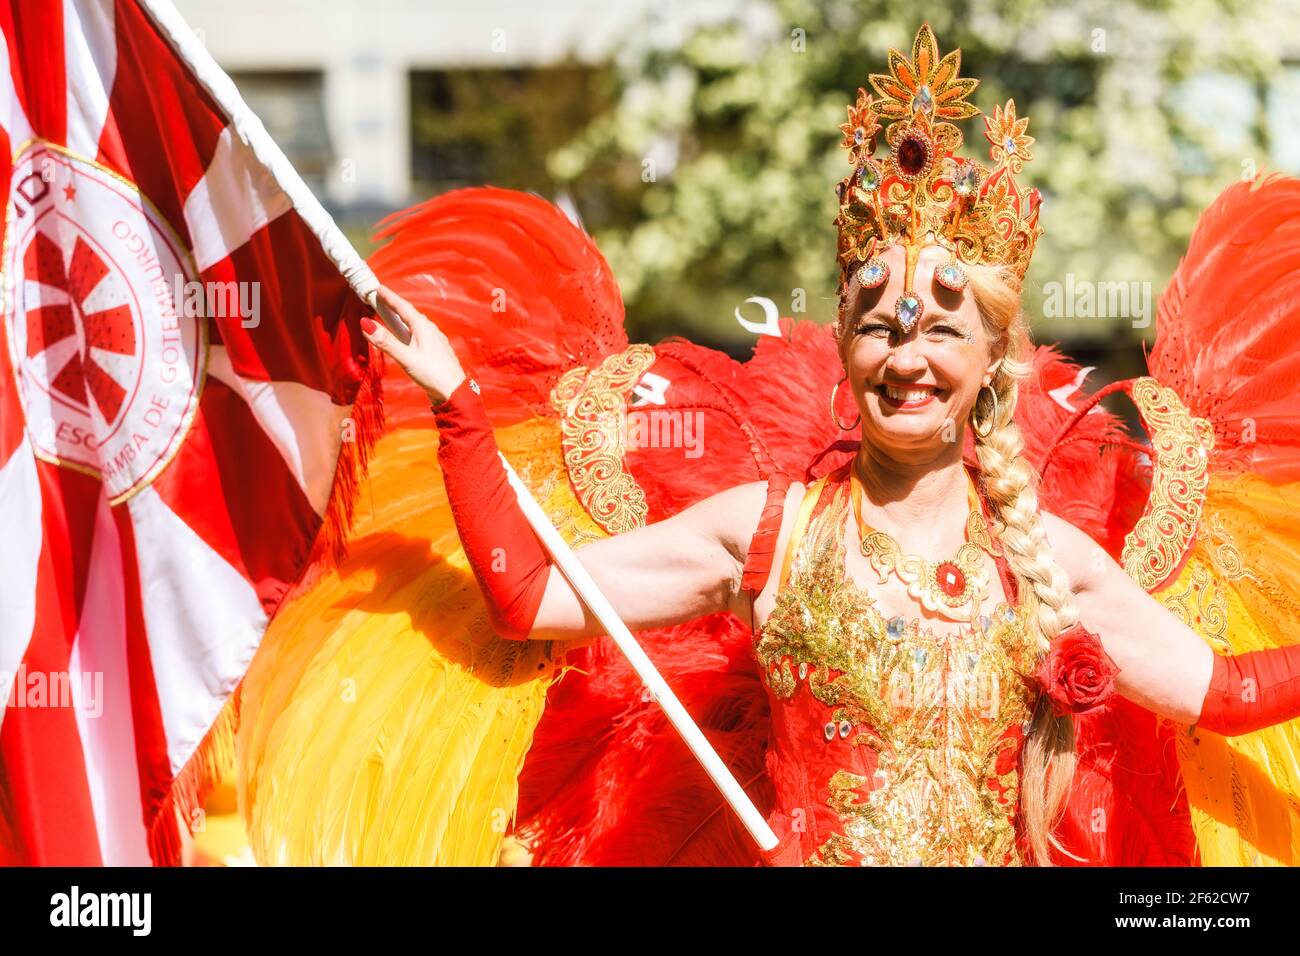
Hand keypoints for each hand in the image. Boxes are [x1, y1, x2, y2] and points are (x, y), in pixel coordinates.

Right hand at [361, 285, 465, 403]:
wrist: (455, 391)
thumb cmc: (432, 373)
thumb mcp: (406, 357)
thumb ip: (386, 342)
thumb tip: (366, 323)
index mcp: (423, 327)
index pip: (403, 307)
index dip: (390, 297)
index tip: (379, 288)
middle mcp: (431, 330)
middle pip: (410, 313)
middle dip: (396, 305)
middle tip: (383, 299)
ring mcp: (436, 340)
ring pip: (417, 323)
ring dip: (404, 317)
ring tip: (394, 315)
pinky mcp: (437, 350)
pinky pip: (421, 333)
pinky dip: (411, 329)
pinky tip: (410, 336)